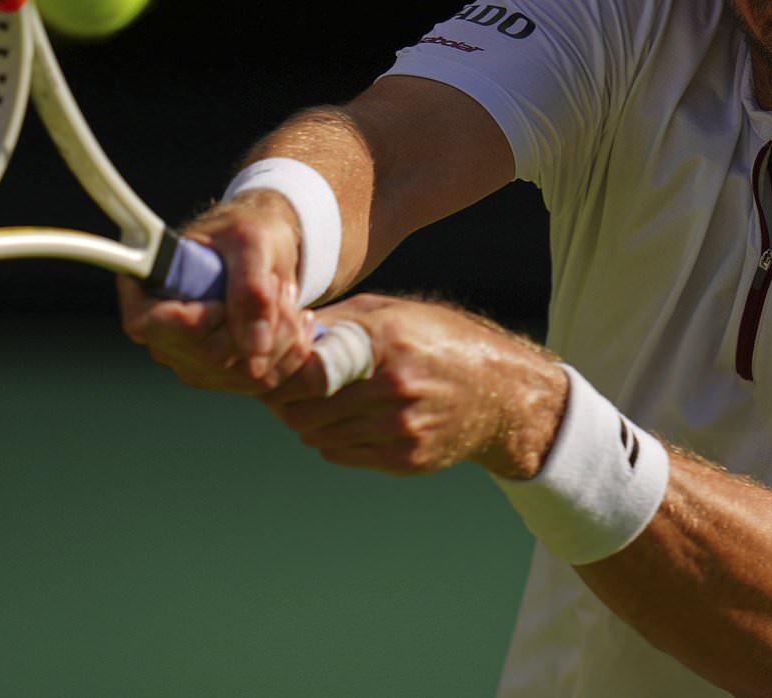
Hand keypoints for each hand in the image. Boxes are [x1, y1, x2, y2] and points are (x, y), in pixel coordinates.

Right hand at [116, 192, 315, 393]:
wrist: (260, 245)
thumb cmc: (244, 233)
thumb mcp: (250, 243)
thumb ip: (250, 288)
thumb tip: (254, 346)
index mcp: (148, 292)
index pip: (153, 327)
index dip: (197, 320)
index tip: (224, 298)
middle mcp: (161, 335)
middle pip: (212, 356)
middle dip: (260, 322)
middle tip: (277, 285)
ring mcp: (191, 360)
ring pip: (246, 373)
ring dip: (282, 335)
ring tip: (287, 296)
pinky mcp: (223, 374)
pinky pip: (264, 381)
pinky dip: (290, 351)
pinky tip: (294, 319)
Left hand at [262, 293, 565, 478]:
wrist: (501, 393)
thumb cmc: (440, 341)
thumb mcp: (395, 312)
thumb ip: (340, 319)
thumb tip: (283, 326)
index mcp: (387, 340)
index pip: (308, 368)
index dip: (279, 375)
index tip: (269, 371)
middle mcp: (394, 385)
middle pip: (306, 409)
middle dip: (284, 403)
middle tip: (278, 393)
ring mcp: (401, 427)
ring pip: (319, 436)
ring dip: (304, 423)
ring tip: (308, 406)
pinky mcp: (406, 458)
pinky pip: (343, 454)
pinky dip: (330, 441)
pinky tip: (339, 423)